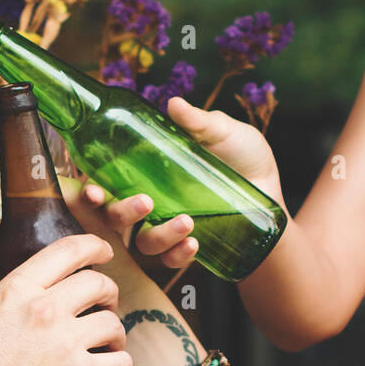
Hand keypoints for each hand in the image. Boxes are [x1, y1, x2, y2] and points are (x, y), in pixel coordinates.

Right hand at [0, 234, 131, 365]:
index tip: (104, 251)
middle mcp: (44, 309)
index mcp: (16, 291)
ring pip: (113, 322)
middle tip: (107, 305)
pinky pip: (121, 361)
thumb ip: (3, 305)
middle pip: (98, 283)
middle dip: (108, 292)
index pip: (67, 250)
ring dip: (114, 332)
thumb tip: (18, 300)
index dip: (93, 247)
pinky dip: (119, 364)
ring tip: (107, 344)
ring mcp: (65, 342)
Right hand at [78, 97, 286, 269]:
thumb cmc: (243, 157)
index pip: (106, 183)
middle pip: (114, 217)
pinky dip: (179, 254)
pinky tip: (194, 243)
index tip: (92, 191)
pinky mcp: (187, 247)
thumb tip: (174, 105)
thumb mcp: (225, 133)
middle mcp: (150, 202)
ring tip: (187, 222)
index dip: (91, 190)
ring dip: (159, 235)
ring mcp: (167, 227)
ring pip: (143, 243)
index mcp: (147, 171)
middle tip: (145, 202)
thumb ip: (200, 123)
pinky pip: (171, 260)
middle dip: (120, 213)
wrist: (273, 190)